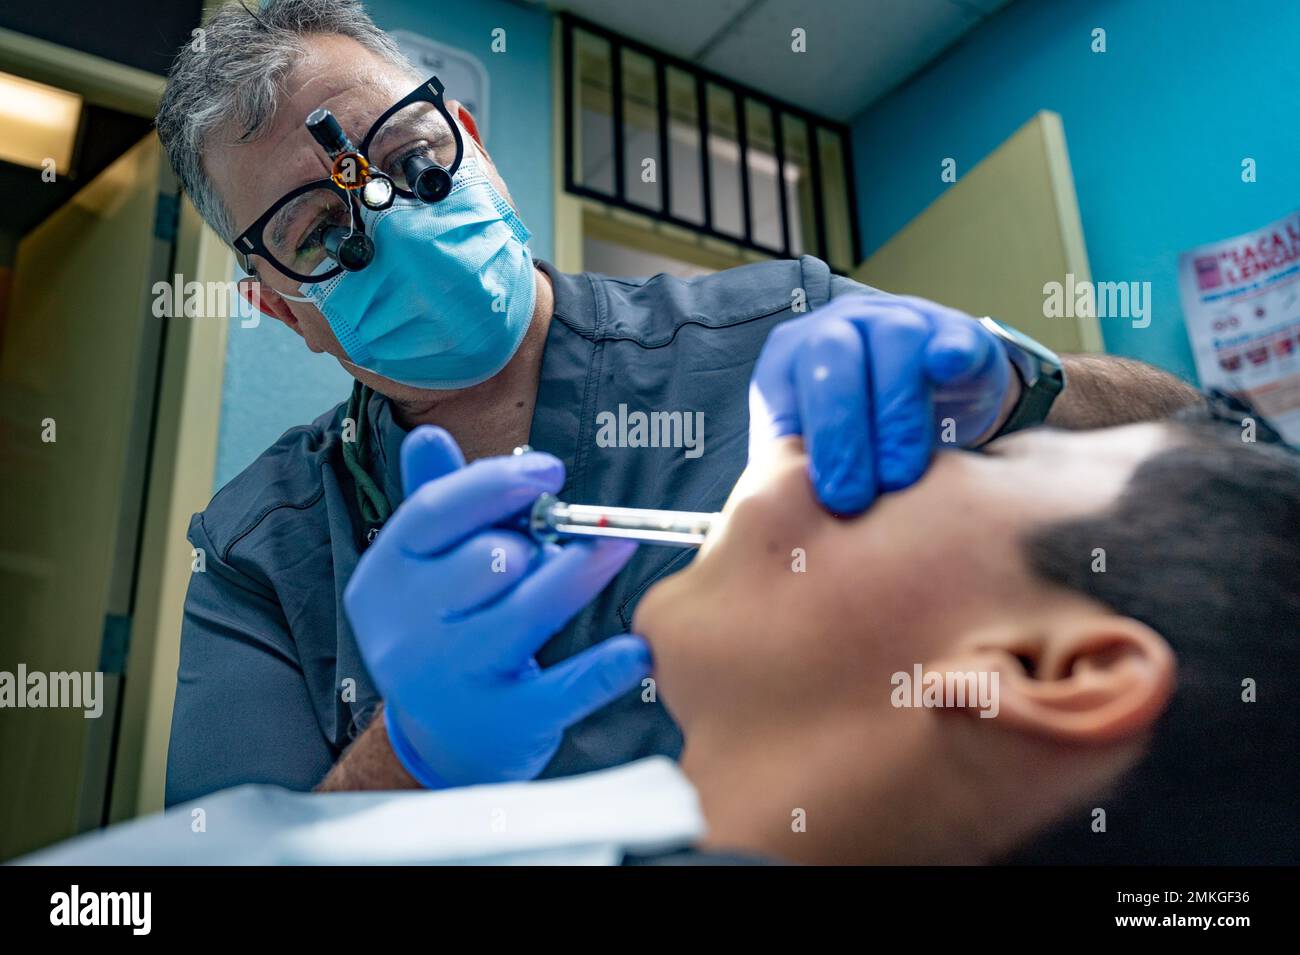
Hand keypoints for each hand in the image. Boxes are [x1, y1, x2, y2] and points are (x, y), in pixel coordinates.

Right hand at [344, 426, 651, 787]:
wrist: (441, 741)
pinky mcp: (503, 722)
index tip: (551, 471)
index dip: (495, 484)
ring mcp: (454, 679)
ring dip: (579, 574)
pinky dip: (603, 670)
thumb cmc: (442, 630)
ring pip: (527, 612)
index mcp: (387, 576)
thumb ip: (433, 502)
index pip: (433, 514)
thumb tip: (428, 435)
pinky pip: (561, 691)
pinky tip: (637, 649)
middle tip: (560, 536)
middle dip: (531, 539)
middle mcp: (410, 628)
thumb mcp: (422, 568)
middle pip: (483, 561)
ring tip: (615, 550)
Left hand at [749, 292, 1012, 513]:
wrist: (925, 403)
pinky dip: (950, 351)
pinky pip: (952, 335)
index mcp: (790, 361)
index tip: (835, 501)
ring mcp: (896, 322)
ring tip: (904, 474)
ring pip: (894, 342)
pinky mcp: (953, 331)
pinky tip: (946, 368)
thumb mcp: (813, 456)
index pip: (786, 387)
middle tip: (860, 496)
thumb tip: (784, 536)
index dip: (813, 444)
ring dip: (897, 410)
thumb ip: (793, 477)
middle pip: (832, 358)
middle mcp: (838, 331)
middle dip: (845, 430)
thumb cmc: (854, 442)